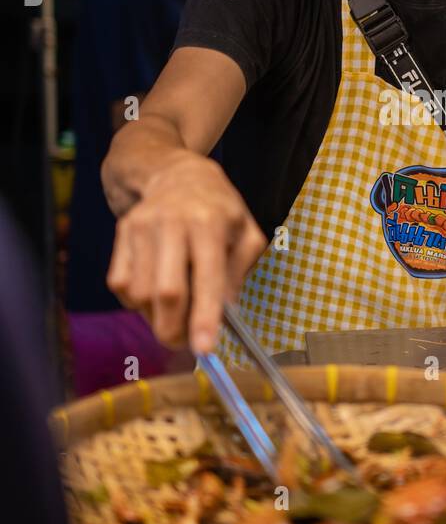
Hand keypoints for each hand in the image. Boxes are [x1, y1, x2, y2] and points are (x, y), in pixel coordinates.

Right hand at [107, 152, 266, 354]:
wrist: (174, 173)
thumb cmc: (218, 208)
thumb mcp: (245, 231)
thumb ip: (240, 272)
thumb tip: (226, 314)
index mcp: (210, 222)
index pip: (207, 276)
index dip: (205, 317)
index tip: (204, 350)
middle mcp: (173, 223)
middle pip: (166, 291)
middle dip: (174, 329)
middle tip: (184, 343)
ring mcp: (142, 227)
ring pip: (140, 293)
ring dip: (155, 317)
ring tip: (174, 312)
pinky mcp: (122, 234)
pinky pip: (121, 284)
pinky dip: (136, 302)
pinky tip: (154, 293)